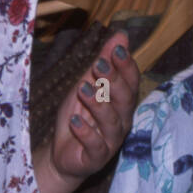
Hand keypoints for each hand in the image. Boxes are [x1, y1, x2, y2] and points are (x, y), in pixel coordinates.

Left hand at [33, 31, 139, 192]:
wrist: (61, 154)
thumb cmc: (78, 117)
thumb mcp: (85, 86)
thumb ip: (102, 63)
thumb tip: (120, 35)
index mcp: (122, 102)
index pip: (131, 81)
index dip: (126, 65)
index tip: (116, 49)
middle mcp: (122, 121)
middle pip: (125, 100)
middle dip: (115, 81)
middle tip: (100, 65)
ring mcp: (111, 140)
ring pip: (112, 121)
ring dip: (98, 104)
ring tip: (82, 89)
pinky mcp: (97, 158)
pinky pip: (96, 145)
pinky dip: (86, 132)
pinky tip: (74, 120)